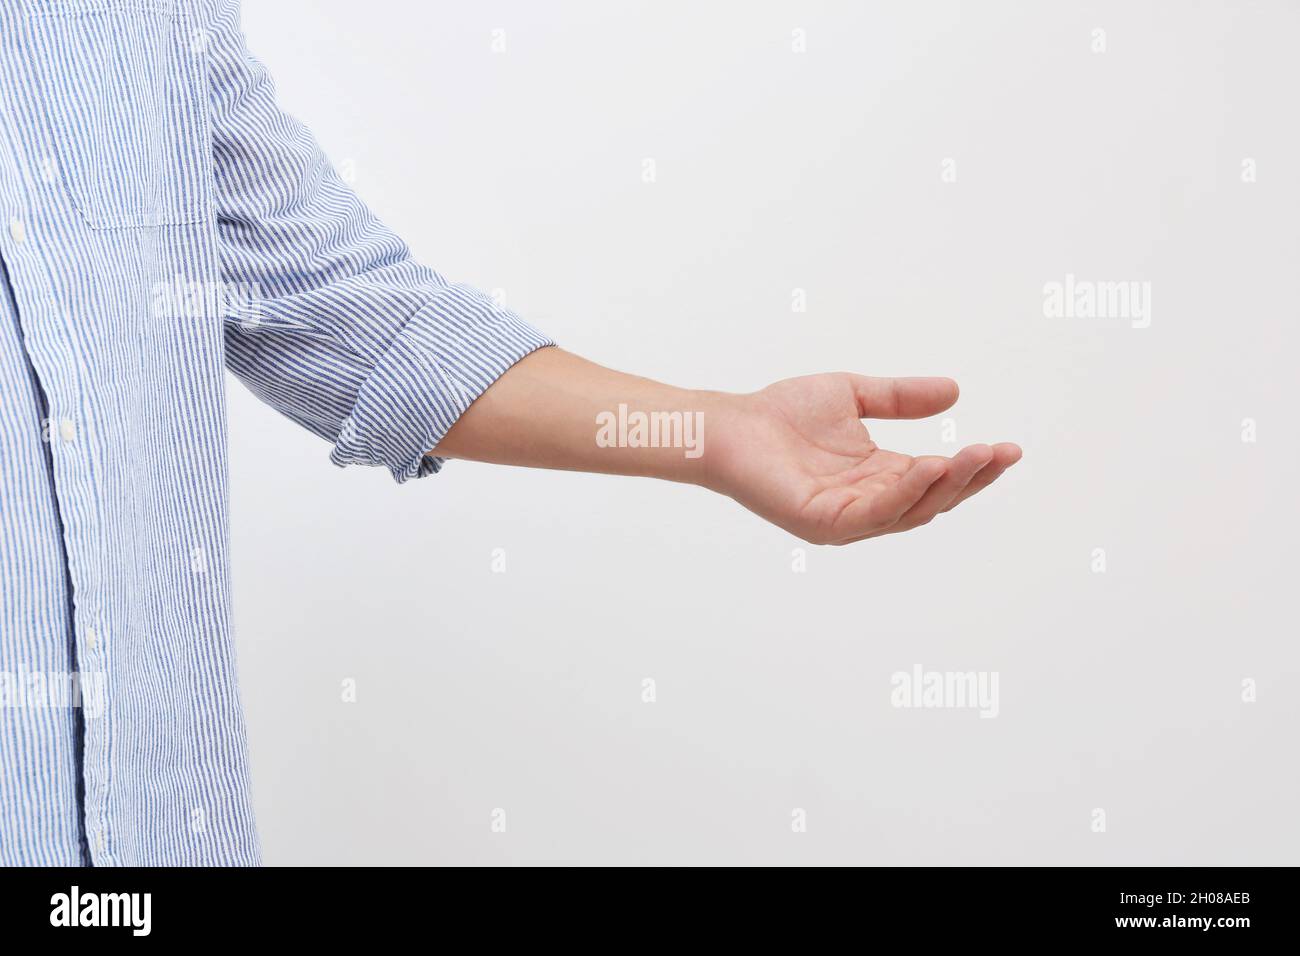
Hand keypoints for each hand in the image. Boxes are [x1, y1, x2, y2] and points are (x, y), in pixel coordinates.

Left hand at [703, 373, 1020, 544]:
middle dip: (970, 479)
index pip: (935, 480)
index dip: (972, 467)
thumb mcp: (853, 395)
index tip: (1008, 448)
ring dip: (946, 485)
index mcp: (877, 478)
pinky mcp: (822, 523)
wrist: (730, 423)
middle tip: (1001, 453)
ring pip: (910, 510)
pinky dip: (904, 492)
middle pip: (932, 500)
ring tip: (974, 456)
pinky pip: (873, 513)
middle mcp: (866, 504)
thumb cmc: (781, 413)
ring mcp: (845, 519)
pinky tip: (928, 465)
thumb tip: (954, 390)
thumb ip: (900, 397)